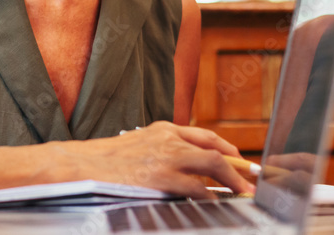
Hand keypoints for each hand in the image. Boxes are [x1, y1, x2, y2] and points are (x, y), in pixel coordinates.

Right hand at [50, 121, 256, 198]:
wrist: (82, 165)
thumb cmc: (105, 160)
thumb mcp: (137, 146)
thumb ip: (161, 150)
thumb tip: (183, 168)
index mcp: (162, 129)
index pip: (204, 135)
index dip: (227, 147)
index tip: (240, 159)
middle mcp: (168, 138)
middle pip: (214, 148)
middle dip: (238, 165)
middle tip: (251, 180)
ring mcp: (166, 156)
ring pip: (213, 163)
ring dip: (232, 180)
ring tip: (243, 193)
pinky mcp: (161, 176)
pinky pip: (196, 187)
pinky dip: (210, 195)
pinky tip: (215, 203)